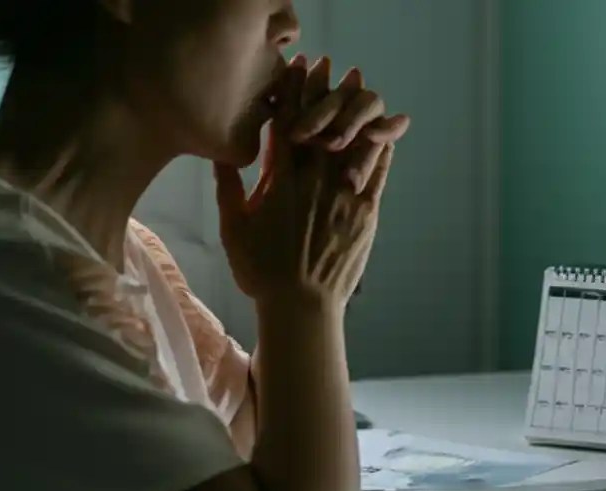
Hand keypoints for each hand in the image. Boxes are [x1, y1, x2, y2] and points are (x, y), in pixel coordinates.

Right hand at [213, 60, 395, 307]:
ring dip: (356, 111)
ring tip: (360, 87)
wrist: (300, 305)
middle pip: (321, 124)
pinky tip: (384, 131)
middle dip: (324, 93)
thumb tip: (221, 154)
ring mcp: (342, 194)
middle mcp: (313, 180)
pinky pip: (378, 171)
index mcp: (280, 180)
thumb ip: (228, 186)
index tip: (295, 70)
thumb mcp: (232, 226)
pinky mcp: (365, 212)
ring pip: (352, 140)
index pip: (286, 124)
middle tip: (329, 68)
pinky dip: (381, 148)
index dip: (291, 94)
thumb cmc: (261, 271)